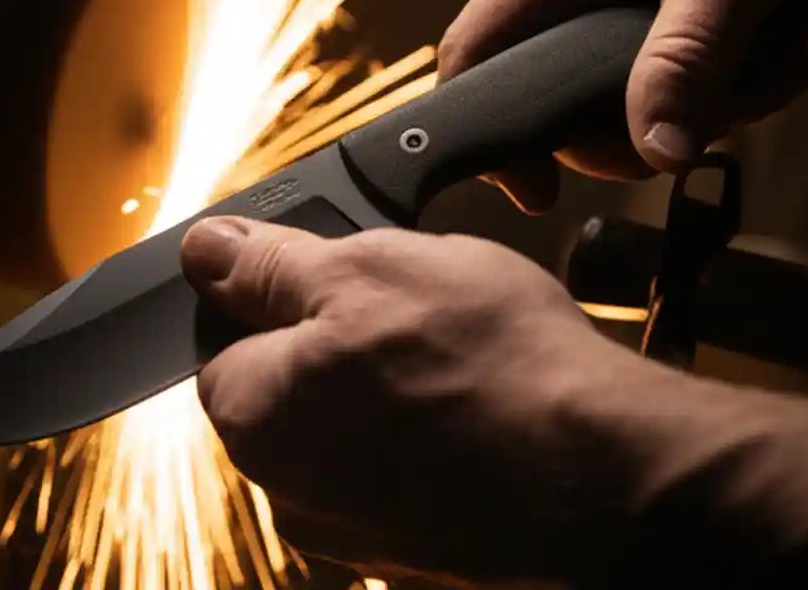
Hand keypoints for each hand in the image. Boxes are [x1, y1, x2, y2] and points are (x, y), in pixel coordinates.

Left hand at [179, 216, 690, 583]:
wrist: (604, 479)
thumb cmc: (485, 365)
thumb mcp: (367, 268)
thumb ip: (270, 263)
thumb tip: (204, 250)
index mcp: (253, 413)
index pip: (227, 342)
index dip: (284, 297)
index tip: (344, 281)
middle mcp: (286, 491)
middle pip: (296, 391)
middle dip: (346, 347)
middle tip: (420, 316)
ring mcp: (355, 534)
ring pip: (359, 434)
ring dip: (398, 397)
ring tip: (466, 367)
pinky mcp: (418, 556)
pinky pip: (412, 478)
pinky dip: (439, 446)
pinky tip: (487, 419)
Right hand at [438, 0, 807, 212]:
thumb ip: (688, 60)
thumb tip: (659, 156)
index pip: (476, 51)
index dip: (492, 131)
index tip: (540, 193)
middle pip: (552, 89)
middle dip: (628, 127)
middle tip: (702, 131)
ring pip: (613, 87)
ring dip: (692, 104)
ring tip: (762, 78)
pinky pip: (659, 66)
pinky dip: (716, 82)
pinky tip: (768, 61)